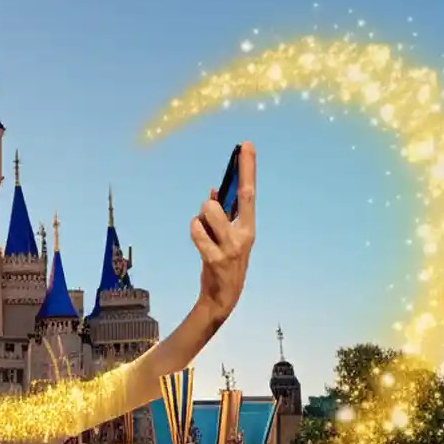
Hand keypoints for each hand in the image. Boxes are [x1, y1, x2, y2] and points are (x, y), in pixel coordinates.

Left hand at [190, 141, 256, 323]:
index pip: (249, 193)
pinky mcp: (215, 259)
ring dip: (201, 217)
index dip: (247, 168)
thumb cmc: (223, 262)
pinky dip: (194, 231)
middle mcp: (244, 235)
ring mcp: (231, 247)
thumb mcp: (228, 237)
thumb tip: (214, 191)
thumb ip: (223, 214)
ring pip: (209, 211)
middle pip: (234, 198)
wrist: (222, 298)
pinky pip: (196, 231)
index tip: (246, 145)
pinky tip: (200, 240)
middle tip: (219, 187)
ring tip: (204, 232)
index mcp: (249, 228)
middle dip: (228, 182)